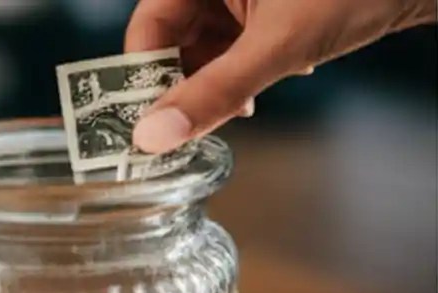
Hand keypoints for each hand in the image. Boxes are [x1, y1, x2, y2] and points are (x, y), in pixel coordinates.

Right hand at [125, 0, 436, 152]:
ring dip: (228, 79)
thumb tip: (156, 135)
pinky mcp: (268, 5)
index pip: (147, 26)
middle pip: (175, 38)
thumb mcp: (279, 47)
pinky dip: (256, 64)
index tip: (152, 125)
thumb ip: (216, 91)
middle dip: (194, 81)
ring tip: (252, 101)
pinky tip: (291, 67)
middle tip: (209, 121)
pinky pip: (241, 40)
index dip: (145, 77)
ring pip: (210, 44)